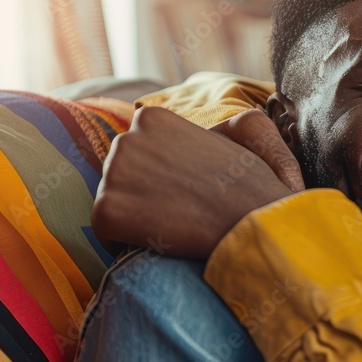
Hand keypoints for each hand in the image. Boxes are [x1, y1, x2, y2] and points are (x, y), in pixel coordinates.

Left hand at [93, 106, 302, 258]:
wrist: (256, 221)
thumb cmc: (251, 184)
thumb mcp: (230, 134)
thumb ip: (192, 133)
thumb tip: (172, 146)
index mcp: (150, 118)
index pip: (139, 150)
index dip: (162, 176)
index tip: (189, 191)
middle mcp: (124, 138)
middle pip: (122, 174)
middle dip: (146, 193)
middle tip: (184, 211)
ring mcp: (112, 174)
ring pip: (115, 201)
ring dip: (139, 217)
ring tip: (178, 225)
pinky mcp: (106, 210)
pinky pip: (105, 233)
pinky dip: (128, 243)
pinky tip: (163, 243)